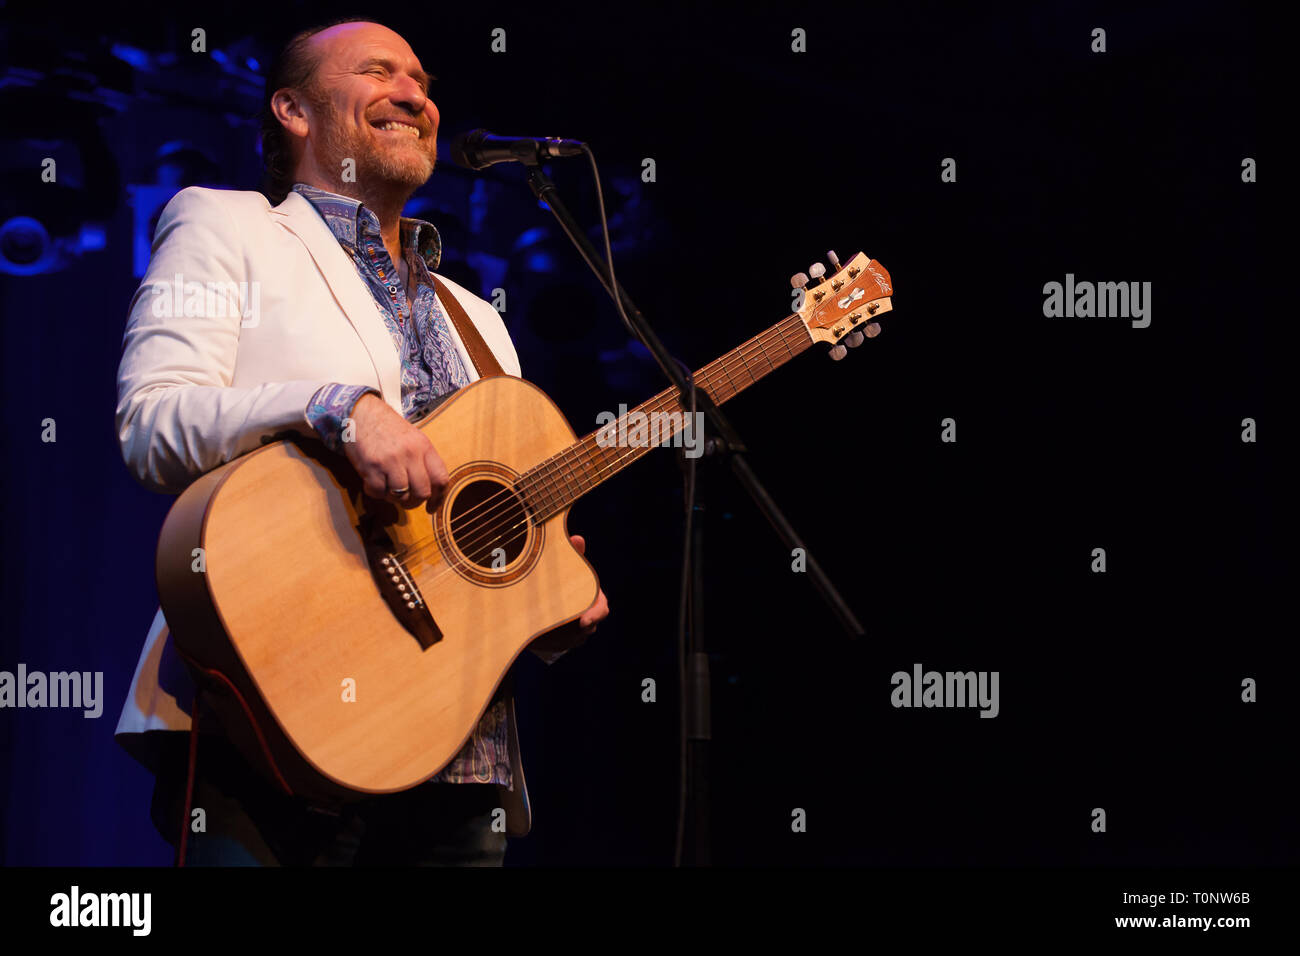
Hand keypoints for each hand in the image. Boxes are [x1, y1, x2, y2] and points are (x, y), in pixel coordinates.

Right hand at [343, 394, 449, 506]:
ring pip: (401, 495)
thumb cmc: (387, 428)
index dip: (438, 498)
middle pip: (422, 492)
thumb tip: (429, 490)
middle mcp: (410, 453)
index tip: (431, 507)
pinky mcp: (371, 466)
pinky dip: (376, 493)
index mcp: (424, 446)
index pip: (441, 478)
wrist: (360, 413)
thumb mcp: (413, 438)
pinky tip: (374, 483)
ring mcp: (391, 460)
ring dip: (394, 498)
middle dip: (414, 502)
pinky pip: (379, 492)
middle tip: (406, 500)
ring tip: (388, 488)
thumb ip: (422, 460)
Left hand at [527, 534, 609, 658]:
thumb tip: (578, 538)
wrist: (539, 592)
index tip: (583, 621)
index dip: (595, 615)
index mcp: (592, 598)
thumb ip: (570, 552)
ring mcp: (575, 632)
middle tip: (558, 630)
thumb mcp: (563, 562)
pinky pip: (558, 645)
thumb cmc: (556, 574)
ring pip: (572, 639)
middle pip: (587, 628)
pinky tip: (535, 636)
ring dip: (560, 637)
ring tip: (541, 630)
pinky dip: (548, 641)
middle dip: (575, 630)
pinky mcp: (560, 641)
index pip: (602, 609)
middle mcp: (587, 617)